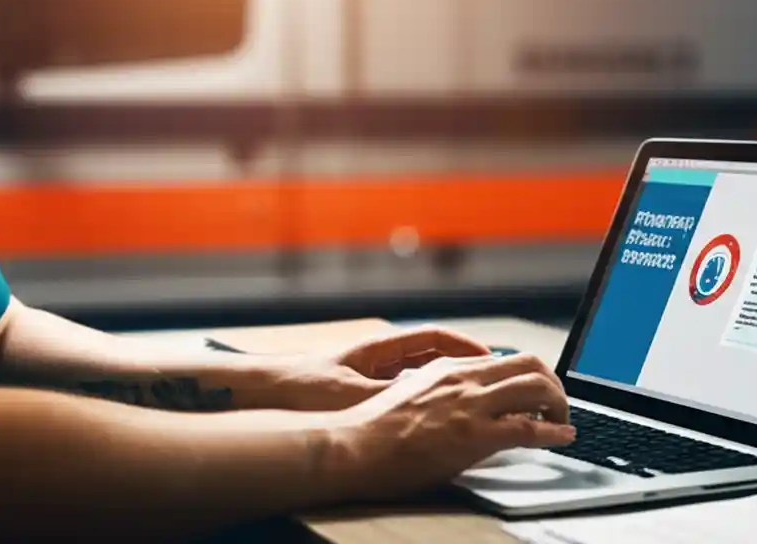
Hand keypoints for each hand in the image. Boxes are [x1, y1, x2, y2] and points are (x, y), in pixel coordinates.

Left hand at [259, 326, 494, 410]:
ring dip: (443, 384)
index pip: (434, 337)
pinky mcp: (360, 394)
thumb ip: (390, 395)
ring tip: (471, 400)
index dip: (465, 345)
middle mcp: (378, 356)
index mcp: (380, 346)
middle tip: (491, 380)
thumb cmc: (303, 385)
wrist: (265, 392)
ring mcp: (370, 374)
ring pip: (418, 376)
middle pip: (431, 355)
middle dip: (461, 365)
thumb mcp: (353, 393)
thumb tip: (429, 400)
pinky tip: (433, 419)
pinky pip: (402, 394)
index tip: (490, 358)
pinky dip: (421, 402)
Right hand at [326, 353, 574, 501]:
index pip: (504, 360)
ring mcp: (470, 405)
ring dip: (560, 404)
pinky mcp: (473, 435)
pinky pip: (529, 428)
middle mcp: (464, 378)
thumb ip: (441, 391)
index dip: (530, 375)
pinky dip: (555, 431)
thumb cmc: (373, 430)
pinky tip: (564, 437)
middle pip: (530, 364)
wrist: (353, 446)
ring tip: (564, 420)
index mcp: (448, 368)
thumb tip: (461, 402)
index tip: (538, 391)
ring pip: (537, 387)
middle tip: (558, 404)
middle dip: (553, 383)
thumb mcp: (411, 395)